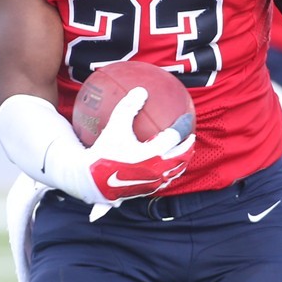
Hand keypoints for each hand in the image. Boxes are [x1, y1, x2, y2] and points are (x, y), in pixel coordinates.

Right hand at [84, 88, 194, 217]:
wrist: (91, 181)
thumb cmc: (102, 153)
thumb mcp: (114, 127)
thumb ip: (128, 107)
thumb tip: (141, 90)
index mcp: (152, 154)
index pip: (175, 137)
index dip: (183, 125)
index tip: (186, 117)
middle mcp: (157, 170)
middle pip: (181, 157)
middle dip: (188, 145)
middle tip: (190, 136)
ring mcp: (153, 183)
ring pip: (175, 172)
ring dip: (182, 160)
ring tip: (183, 152)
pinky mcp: (146, 191)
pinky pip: (164, 181)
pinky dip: (170, 171)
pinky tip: (164, 166)